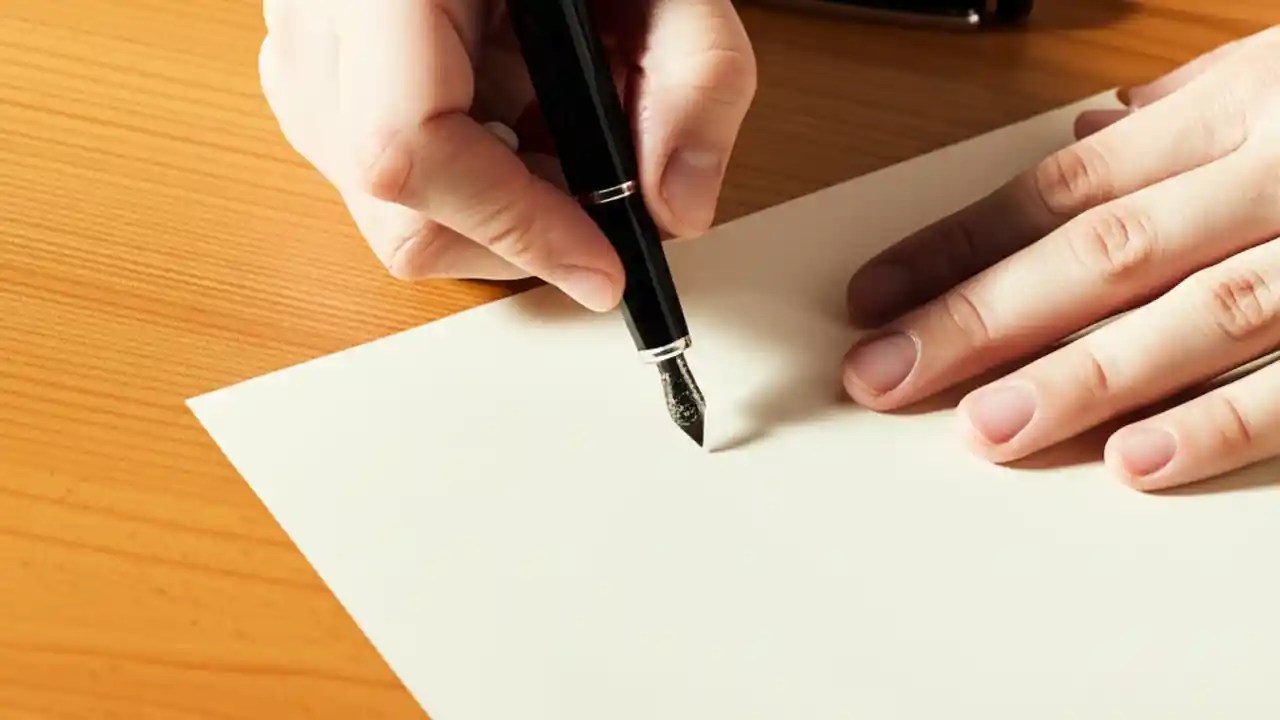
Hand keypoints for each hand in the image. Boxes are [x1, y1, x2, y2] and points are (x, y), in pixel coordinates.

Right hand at [258, 0, 755, 310]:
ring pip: (385, 210)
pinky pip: (381, 176)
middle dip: (515, 232)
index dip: (514, 229)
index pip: (409, 149)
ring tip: (559, 135)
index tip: (602, 266)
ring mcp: (301, 51)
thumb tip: (675, 208)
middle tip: (596, 202)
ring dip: (495, 207)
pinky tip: (517, 118)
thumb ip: (697, 77)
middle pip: (394, 208)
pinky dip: (469, 180)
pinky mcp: (315, 76)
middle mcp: (318, 19)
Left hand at [843, 28, 1279, 490]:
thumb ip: (1183, 108)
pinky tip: (1143, 463)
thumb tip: (1082, 139)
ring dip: (1085, 381)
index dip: (960, 244)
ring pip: (1196, 317)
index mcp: (1240, 105)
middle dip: (983, 320)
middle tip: (888, 375)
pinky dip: (1230, 424)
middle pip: (1103, 254)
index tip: (877, 297)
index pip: (1062, 186)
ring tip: (990, 429)